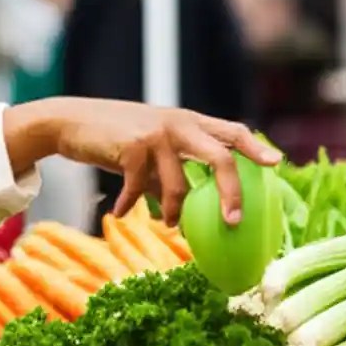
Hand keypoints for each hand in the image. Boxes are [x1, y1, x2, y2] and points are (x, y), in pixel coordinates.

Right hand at [4, 98, 281, 225]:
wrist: (69, 121)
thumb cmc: (112, 137)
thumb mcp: (148, 148)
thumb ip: (169, 171)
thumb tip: (182, 211)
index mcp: (187, 120)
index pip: (232, 130)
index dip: (255, 147)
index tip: (275, 164)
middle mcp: (178, 123)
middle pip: (221, 157)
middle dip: (232, 192)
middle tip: (233, 222)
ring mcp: (156, 134)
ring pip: (179, 185)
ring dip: (173, 212)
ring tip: (166, 225)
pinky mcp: (132, 147)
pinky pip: (141, 189)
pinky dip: (130, 205)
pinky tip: (120, 213)